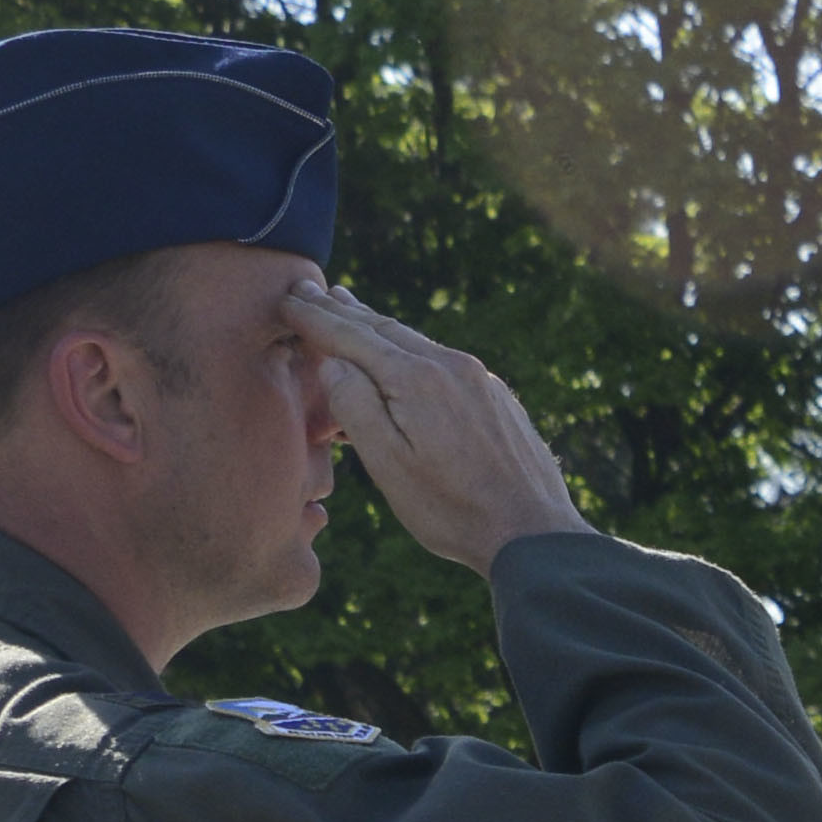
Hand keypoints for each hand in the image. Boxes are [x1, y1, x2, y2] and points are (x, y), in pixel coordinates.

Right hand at [288, 281, 586, 568]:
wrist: (534, 532)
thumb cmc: (453, 510)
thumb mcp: (389, 466)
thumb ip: (356, 407)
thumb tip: (335, 362)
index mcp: (416, 379)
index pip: (351, 336)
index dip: (314, 318)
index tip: (286, 299)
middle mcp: (451, 366)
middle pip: (384, 328)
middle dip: (342, 309)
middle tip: (310, 289)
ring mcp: (480, 380)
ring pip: (415, 342)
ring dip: (377, 325)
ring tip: (348, 305)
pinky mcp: (497, 398)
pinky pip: (442, 362)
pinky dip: (411, 351)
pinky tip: (404, 354)